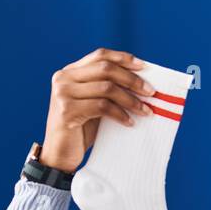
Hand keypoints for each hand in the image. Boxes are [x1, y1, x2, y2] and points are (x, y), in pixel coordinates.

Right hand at [39, 48, 154, 172]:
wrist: (60, 154)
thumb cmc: (80, 130)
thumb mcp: (92, 103)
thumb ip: (105, 89)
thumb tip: (140, 82)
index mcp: (69, 72)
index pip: (99, 55)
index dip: (123, 58)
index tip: (143, 66)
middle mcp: (63, 78)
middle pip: (105, 69)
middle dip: (132, 80)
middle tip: (150, 92)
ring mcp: (63, 94)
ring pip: (107, 88)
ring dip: (131, 100)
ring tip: (145, 110)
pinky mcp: (67, 111)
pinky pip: (102, 107)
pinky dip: (120, 114)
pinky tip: (130, 122)